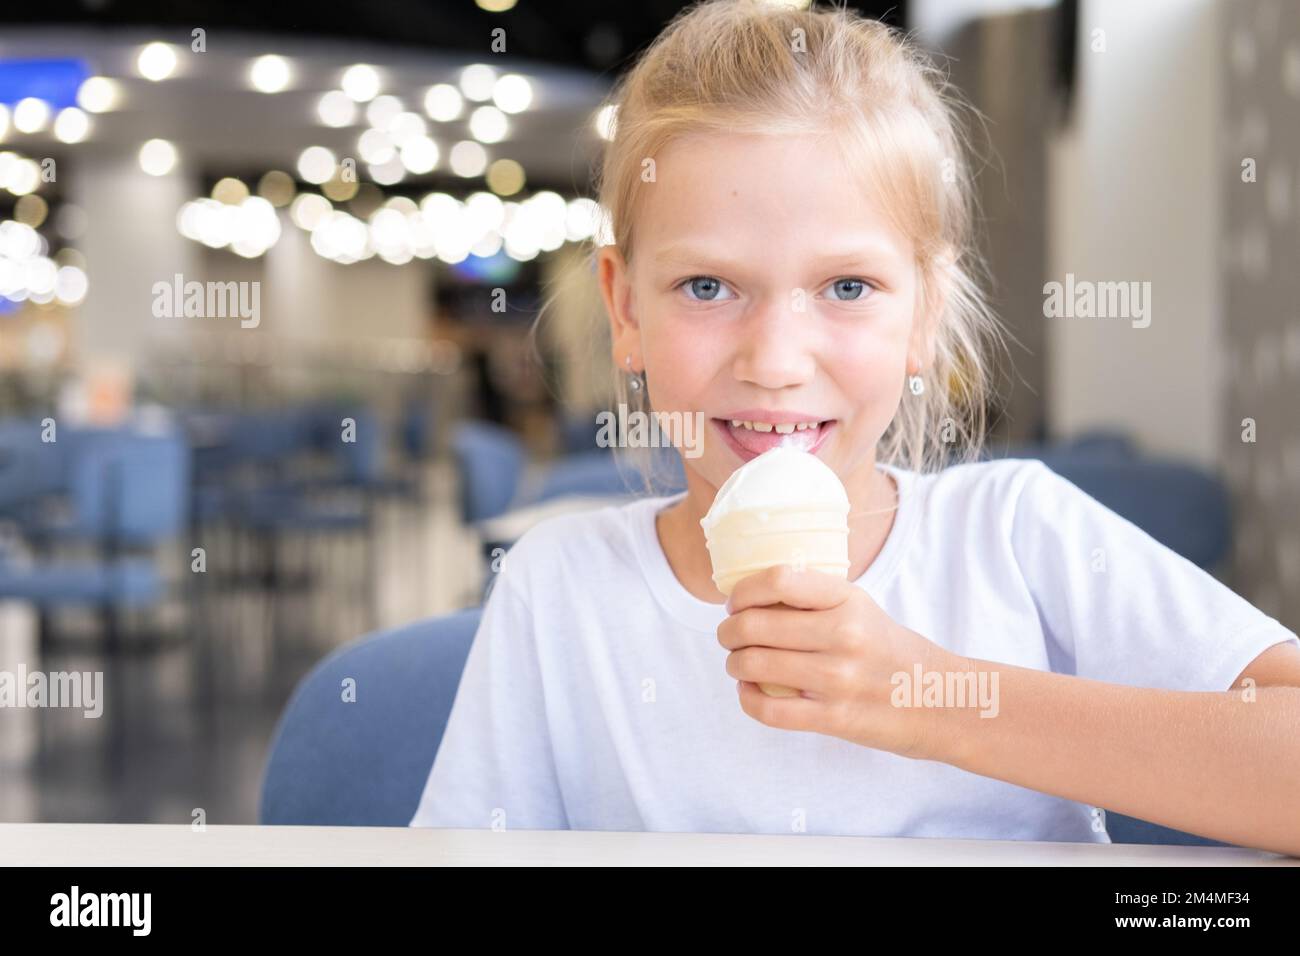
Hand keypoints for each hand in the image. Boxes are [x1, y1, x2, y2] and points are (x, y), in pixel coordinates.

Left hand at [717, 564, 965, 760]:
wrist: (942, 701)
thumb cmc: (891, 650)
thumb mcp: (862, 608)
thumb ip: (815, 600)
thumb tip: (750, 596)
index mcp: (849, 600)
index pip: (779, 580)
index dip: (744, 590)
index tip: (736, 602)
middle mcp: (844, 635)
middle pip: (755, 624)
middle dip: (728, 631)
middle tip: (728, 636)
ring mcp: (839, 679)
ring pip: (754, 665)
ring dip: (734, 664)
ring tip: (738, 663)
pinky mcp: (835, 718)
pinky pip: (769, 710)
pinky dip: (747, 699)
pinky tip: (749, 692)